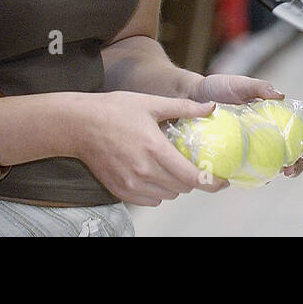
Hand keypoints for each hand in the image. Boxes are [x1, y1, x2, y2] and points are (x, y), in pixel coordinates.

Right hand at [74, 92, 227, 205]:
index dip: (212, 182)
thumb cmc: (115, 110)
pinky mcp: (120, 191)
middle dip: (193, 179)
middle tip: (196, 166)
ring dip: (176, 186)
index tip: (223, 181)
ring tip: (173, 167)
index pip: (192, 177)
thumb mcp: (151, 103)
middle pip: (182, 189)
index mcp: (155, 149)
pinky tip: (155, 174)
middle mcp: (144, 171)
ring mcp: (131, 184)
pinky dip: (158, 192)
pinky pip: (150, 200)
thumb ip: (184, 108)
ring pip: (167, 196)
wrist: (79, 125)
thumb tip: (211, 107)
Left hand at [188, 75, 302, 178]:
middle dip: (297, 164)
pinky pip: (247, 172)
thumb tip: (280, 96)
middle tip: (291, 167)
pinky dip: (255, 177)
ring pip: (271, 166)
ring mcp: (249, 149)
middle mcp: (264, 136)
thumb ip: (259, 87)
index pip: (298, 132)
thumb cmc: (216, 88)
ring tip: (277, 174)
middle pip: (290, 154)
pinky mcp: (232, 159)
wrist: (188, 98)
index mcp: (272, 118)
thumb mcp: (239, 83)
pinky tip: (255, 179)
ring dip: (279, 173)